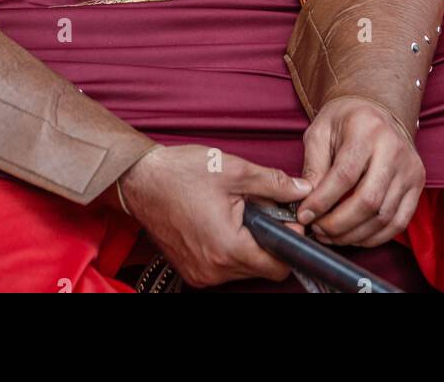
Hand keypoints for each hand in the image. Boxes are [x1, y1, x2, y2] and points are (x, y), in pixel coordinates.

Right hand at [117, 144, 311, 287]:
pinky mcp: (191, 270)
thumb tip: (302, 190)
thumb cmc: (181, 173)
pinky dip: (230, 249)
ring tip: (240, 213)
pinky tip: (224, 223)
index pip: (277, 265)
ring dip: (249, 245)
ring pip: (243, 269)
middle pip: (261, 268)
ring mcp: (200, 273)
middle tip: (263, 210)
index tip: (290, 221)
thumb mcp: (235, 170)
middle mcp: (213, 268)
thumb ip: (274, 184)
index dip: (289, 241)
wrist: (141, 180)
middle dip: (269, 241)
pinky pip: (223, 267)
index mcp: (227, 247)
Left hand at [297, 96, 425, 248]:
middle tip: (317, 229)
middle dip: (338, 224)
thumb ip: (312, 167)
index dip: (322, 201)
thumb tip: (305, 203)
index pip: (345, 175)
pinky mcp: (417, 184)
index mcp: (367, 130)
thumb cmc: (345, 121)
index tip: (304, 214)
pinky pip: (399, 223)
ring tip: (330, 235)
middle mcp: (394, 149)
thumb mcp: (321, 132)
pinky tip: (354, 235)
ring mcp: (409, 168)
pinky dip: (374, 237)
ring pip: (383, 217)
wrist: (377, 111)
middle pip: (368, 200)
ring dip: (353, 234)